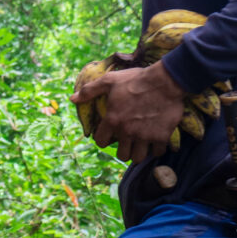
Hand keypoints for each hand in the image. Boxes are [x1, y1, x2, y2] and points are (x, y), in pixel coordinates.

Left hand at [71, 60, 185, 163]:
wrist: (164, 81)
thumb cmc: (136, 80)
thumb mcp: (109, 81)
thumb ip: (90, 91)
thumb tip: (72, 99)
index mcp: (113, 120)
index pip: (101, 142)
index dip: (103, 140)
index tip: (109, 137)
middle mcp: (127, 131)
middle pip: (122, 155)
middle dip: (123, 151)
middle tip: (127, 143)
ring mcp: (144, 136)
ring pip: (138, 157)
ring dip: (139, 153)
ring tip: (140, 146)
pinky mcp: (161, 136)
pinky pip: (157, 152)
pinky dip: (156, 149)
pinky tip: (155, 141)